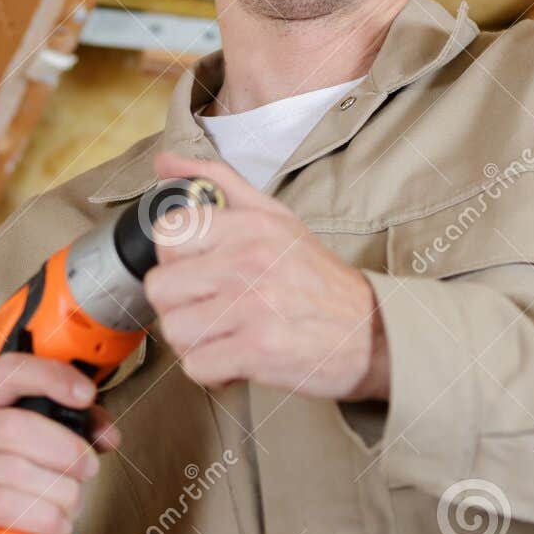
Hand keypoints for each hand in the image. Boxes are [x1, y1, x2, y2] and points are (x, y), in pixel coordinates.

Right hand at [0, 353, 120, 533]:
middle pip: (17, 425)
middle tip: (88, 468)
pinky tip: (56, 523)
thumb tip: (107, 435)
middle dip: (66, 449)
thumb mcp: (20, 448)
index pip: (10, 370)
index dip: (53, 377)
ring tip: (72, 503)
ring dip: (58, 490)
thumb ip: (65, 431)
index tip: (86, 395)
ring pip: (15, 469)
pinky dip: (42, 516)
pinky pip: (3, 505)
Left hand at [144, 151, 388, 402]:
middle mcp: (250, 260)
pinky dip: (212, 372)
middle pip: (161, 287)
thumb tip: (165, 161)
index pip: (167, 233)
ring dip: (194, 342)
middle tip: (209, 310)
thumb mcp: (276, 217)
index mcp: (251, 225)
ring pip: (174, 330)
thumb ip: (218, 183)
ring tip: (223, 335)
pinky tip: (235, 358)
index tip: (197, 271)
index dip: (174, 259)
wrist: (373, 332)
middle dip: (180, 306)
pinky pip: (196, 367)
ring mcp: (253, 305)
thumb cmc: (319, 278)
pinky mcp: (259, 350)